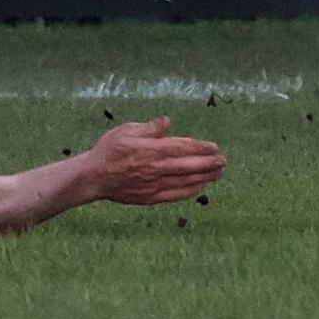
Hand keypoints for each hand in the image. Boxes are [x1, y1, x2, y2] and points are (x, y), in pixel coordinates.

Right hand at [82, 117, 225, 206]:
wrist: (95, 176)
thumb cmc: (109, 150)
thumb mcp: (126, 130)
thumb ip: (149, 128)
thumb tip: (168, 122)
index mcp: (151, 149)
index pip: (183, 147)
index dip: (201, 147)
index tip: (214, 147)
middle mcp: (157, 168)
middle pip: (190, 166)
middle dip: (209, 163)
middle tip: (223, 161)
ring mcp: (156, 184)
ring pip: (186, 181)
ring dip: (205, 177)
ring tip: (219, 173)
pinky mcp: (152, 197)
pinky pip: (177, 194)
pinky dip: (191, 191)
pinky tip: (200, 187)